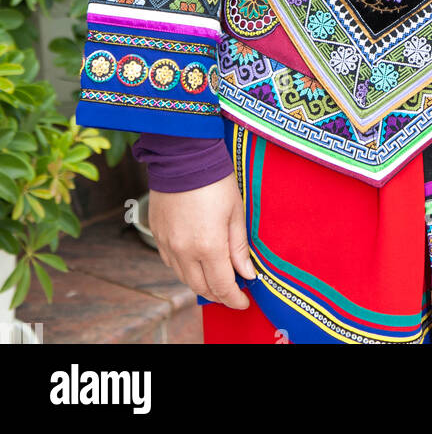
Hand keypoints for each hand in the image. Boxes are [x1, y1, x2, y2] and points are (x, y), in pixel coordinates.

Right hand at [148, 173, 256, 308]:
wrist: (183, 156)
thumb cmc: (215, 180)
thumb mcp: (236, 212)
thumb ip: (239, 247)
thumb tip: (247, 274)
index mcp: (208, 246)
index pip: (222, 286)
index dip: (234, 298)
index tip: (244, 302)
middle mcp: (184, 250)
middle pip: (201, 287)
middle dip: (219, 294)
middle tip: (233, 292)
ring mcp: (167, 244)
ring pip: (184, 278)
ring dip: (200, 283)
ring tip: (216, 279)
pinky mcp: (157, 234)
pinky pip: (170, 262)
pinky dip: (184, 269)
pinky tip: (195, 263)